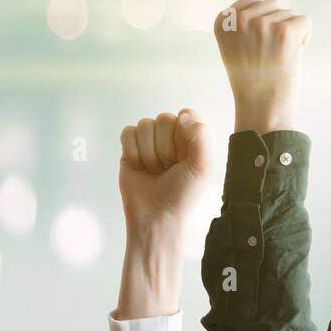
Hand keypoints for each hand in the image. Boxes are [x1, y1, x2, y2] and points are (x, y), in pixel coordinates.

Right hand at [116, 110, 212, 318]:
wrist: (156, 216)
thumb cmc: (183, 194)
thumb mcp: (202, 166)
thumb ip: (200, 136)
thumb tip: (182, 114)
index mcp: (193, 137)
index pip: (186, 114)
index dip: (183, 136)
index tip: (185, 157)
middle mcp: (172, 136)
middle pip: (164, 119)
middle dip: (165, 148)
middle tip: (169, 168)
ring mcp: (150, 141)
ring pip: (145, 125)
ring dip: (149, 153)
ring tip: (155, 170)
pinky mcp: (130, 148)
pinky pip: (128, 133)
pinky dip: (133, 152)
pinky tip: (140, 167)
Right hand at [214, 0, 312, 133]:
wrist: (262, 107)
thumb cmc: (252, 79)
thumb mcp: (235, 45)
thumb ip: (244, 22)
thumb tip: (266, 1)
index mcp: (223, 21)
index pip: (253, 0)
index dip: (264, 22)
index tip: (258, 45)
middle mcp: (239, 19)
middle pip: (274, 5)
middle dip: (278, 26)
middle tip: (270, 55)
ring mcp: (262, 24)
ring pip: (289, 14)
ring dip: (291, 34)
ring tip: (278, 58)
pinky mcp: (285, 32)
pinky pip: (305, 21)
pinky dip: (305, 38)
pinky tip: (292, 56)